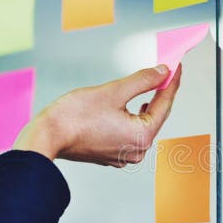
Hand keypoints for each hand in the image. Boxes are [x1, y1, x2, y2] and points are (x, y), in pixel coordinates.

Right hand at [14, 64, 180, 165]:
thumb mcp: (114, 91)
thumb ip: (142, 81)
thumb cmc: (74, 117)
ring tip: (150, 86)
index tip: (176, 67)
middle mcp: (136, 150)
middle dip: (160, 93)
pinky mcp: (110, 154)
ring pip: (142, 125)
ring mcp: (123, 155)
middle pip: (155, 116)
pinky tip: (130, 106)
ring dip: (145, 105)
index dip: (171, 82)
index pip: (164, 104)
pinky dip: (131, 118)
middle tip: (165, 72)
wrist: (46, 137)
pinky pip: (129, 133)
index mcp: (142, 136)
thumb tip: (162, 72)